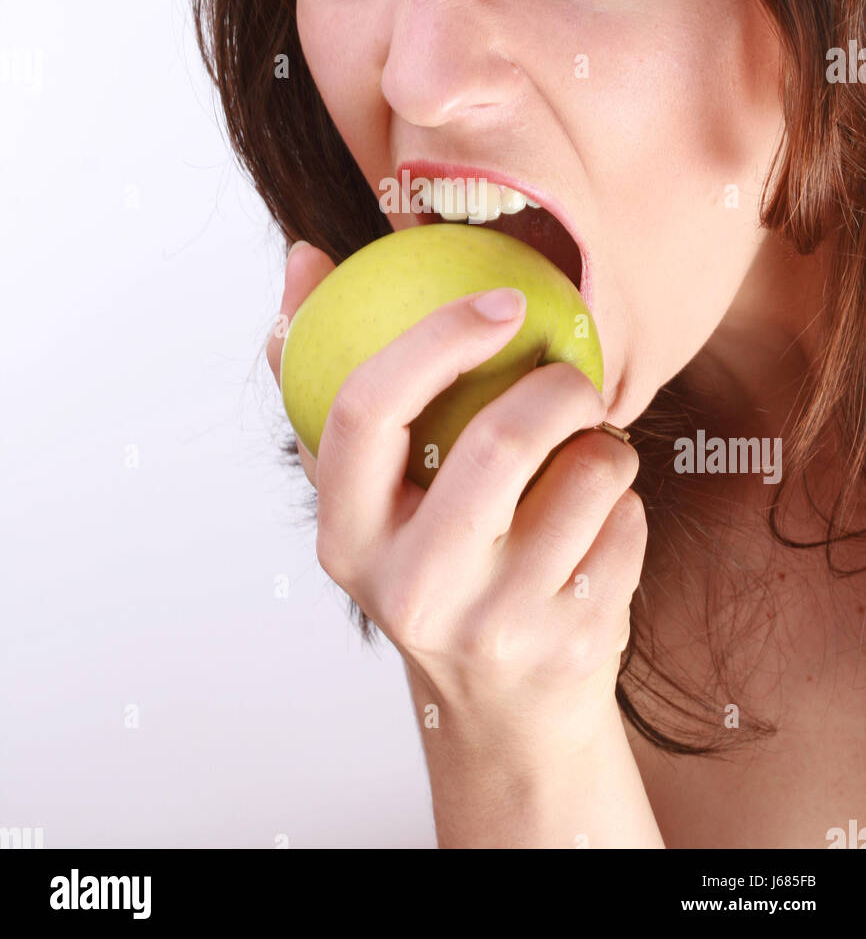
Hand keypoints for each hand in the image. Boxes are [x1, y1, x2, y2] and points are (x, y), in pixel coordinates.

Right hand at [267, 239, 645, 754]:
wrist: (504, 712)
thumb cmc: (429, 562)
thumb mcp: (366, 492)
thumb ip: (325, 373)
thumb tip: (304, 255)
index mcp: (346, 536)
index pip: (368, 408)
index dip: (436, 336)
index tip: (502, 300)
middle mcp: (412, 588)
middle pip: (499, 441)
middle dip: (558, 385)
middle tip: (571, 377)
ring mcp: (497, 624)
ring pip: (589, 473)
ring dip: (606, 444)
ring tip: (586, 457)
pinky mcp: (573, 641)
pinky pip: (630, 520)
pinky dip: (626, 499)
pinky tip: (598, 523)